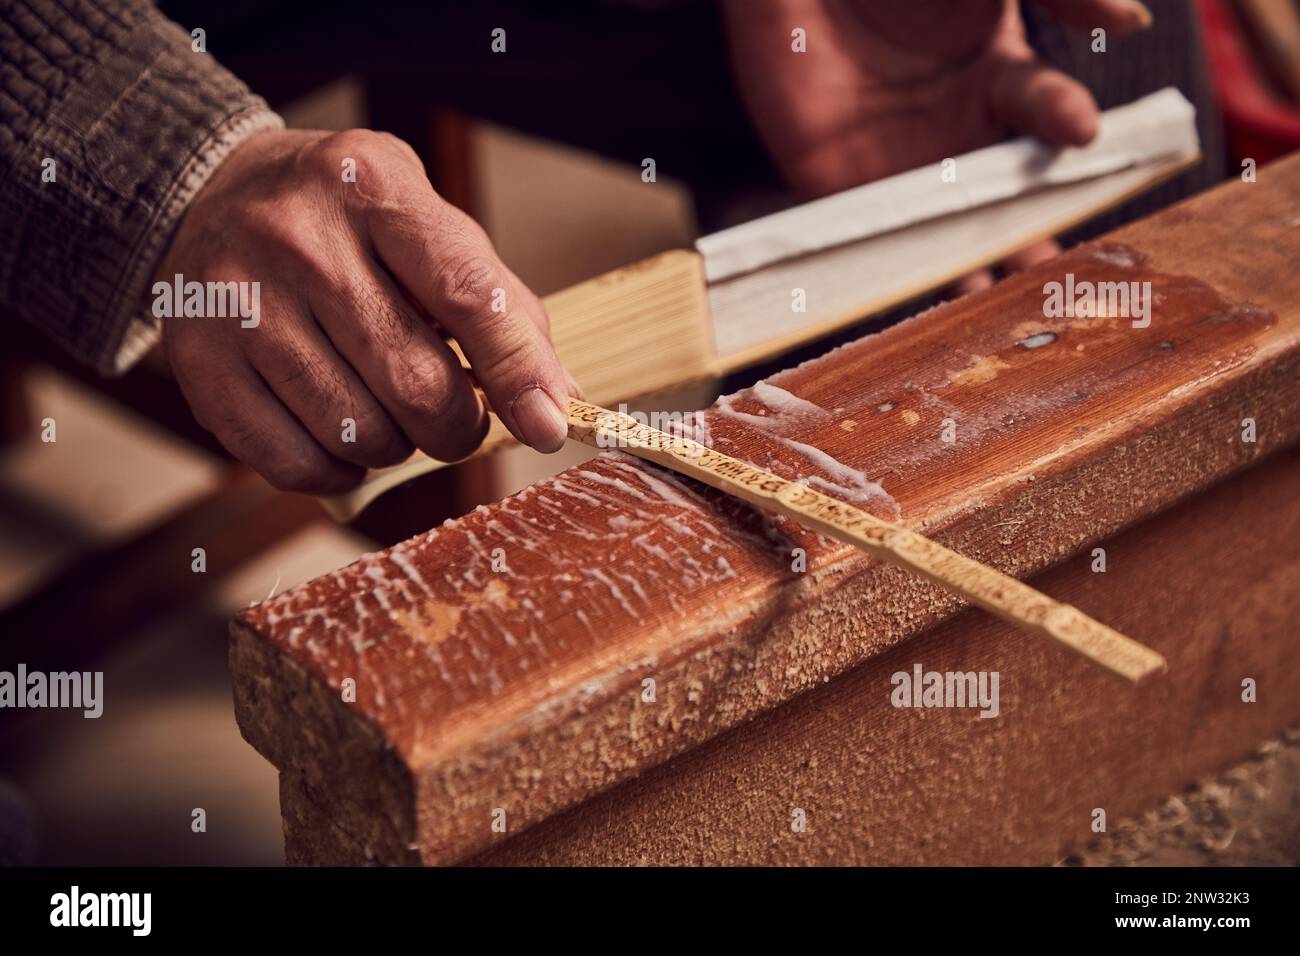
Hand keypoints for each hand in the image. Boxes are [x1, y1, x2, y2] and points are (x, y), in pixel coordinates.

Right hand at [155, 128, 576, 493]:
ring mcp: (239, 302)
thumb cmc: (347, 223)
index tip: (548, 426)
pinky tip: (340, 435)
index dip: (518, 371)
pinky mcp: (199, 363)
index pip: (469, 295)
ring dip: (396, 446)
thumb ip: (498, 303)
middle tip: (454, 419)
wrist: (210, 198)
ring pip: (359, 433)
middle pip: (415, 382)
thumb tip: (557, 401)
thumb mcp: (426, 222)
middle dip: (456, 426)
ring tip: (386, 409)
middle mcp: (298, 238)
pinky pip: (295, 464)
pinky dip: (339, 470)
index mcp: (374, 188)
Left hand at [723, 0, 1154, 279]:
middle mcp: (963, 140)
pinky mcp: (842, 197)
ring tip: (996, 315)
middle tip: (1058, 274)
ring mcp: (904, 174)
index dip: (1066, 122)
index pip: (1049, 117)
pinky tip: (919, 309)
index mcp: (1004, 84)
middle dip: (1034, 240)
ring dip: (972, 277)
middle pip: (1012, 204)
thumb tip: (1132, 22)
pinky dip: (896, 281)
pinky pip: (875, 248)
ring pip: (951, 241)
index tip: (1080, 130)